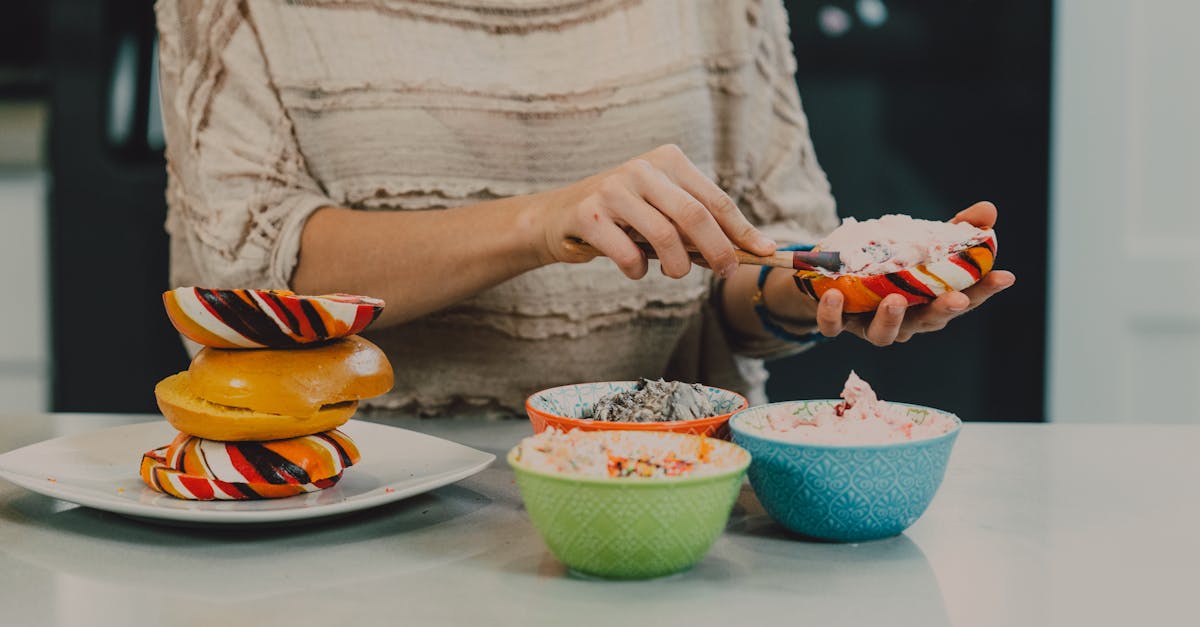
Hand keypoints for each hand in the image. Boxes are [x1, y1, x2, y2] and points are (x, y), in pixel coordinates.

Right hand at [531, 144, 775, 278]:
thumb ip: (696, 226)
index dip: (742, 230)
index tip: (764, 253)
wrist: (557, 216)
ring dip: (677, 266)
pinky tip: (634, 270)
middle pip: (695, 215)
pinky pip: (627, 252)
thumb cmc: (622, 219)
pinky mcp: (589, 213)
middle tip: (725, 273)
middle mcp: (641, 168)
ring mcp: (613, 188)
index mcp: (667, 160)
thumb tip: (747, 251)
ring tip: (674, 273)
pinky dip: (637, 270)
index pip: (715, 199)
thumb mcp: (661, 211)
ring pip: (664, 235)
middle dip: (718, 250)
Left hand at [814, 201, 1016, 345]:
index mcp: (930, 302)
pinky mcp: (836, 320)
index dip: (984, 290)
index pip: (964, 299)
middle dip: (943, 312)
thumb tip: (988, 210)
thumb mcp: (922, 242)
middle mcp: (904, 319)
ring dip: (890, 319)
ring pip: (882, 334)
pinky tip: (836, 293)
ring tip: (895, 299)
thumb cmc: (887, 264)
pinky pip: (833, 325)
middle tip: (956, 299)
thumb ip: (956, 229)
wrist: (830, 274)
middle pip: (928, 322)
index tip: (1005, 276)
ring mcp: (869, 323)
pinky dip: (833, 313)